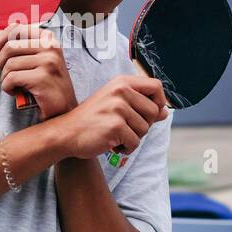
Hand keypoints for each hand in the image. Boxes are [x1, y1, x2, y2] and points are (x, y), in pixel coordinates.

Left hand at [0, 22, 76, 118]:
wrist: (62, 108)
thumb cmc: (43, 85)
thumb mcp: (25, 65)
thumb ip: (6, 54)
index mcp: (47, 39)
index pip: (15, 28)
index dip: (1, 42)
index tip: (1, 57)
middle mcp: (50, 46)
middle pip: (9, 46)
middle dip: (1, 63)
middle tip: (8, 75)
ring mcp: (49, 61)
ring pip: (9, 64)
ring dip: (5, 78)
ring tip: (14, 85)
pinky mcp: (43, 77)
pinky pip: (12, 78)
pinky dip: (7, 88)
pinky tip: (16, 92)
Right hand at [54, 75, 168, 159]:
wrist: (66, 133)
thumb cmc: (93, 119)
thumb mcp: (116, 104)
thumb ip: (140, 105)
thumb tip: (165, 112)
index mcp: (122, 82)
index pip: (157, 86)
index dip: (159, 101)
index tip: (150, 113)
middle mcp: (121, 91)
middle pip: (154, 111)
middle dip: (144, 125)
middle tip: (124, 127)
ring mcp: (118, 108)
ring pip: (145, 129)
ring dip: (133, 138)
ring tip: (115, 135)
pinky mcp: (115, 126)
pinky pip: (135, 142)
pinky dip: (126, 149)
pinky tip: (111, 144)